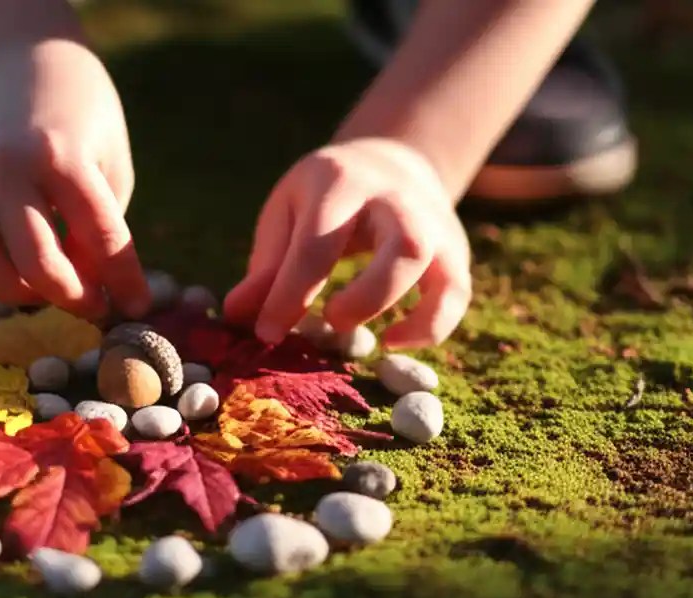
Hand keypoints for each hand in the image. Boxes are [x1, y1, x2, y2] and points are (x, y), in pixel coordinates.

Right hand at [0, 39, 149, 319]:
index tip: (135, 306)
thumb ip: (99, 228)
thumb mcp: (107, 164)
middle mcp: (3, 163)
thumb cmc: (79, 120)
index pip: (100, 238)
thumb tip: (86, 292)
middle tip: (87, 303)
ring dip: (10, 291)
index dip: (123, 282)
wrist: (22, 60)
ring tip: (36, 287)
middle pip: (34, 263)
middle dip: (69, 296)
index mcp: (60, 153)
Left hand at [223, 138, 471, 347]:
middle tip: (328, 324)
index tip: (265, 334)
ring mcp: (432, 222)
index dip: (290, 295)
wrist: (391, 161)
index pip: (318, 244)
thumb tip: (237, 316)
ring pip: (433, 266)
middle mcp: (396, 198)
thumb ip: (266, 265)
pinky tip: (393, 342)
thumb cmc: (325, 194)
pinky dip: (430, 326)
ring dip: (397, 310)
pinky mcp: (453, 250)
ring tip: (360, 337)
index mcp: (340, 182)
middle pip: (401, 247)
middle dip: (365, 298)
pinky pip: (455, 293)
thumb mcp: (288, 211)